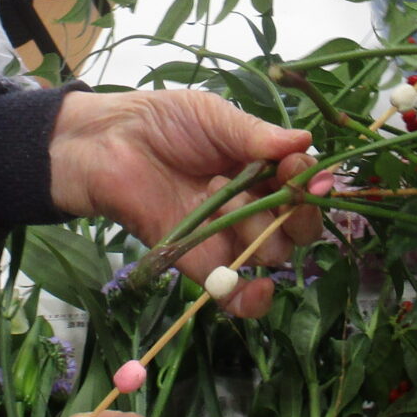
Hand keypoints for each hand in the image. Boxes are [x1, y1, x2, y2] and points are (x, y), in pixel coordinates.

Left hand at [48, 90, 319, 317]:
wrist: (106, 144)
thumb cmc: (160, 122)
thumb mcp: (213, 117)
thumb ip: (255, 135)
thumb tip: (305, 140)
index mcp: (261, 168)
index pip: (301, 185)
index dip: (310, 181)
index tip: (305, 172)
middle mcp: (251, 205)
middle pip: (296, 228)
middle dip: (298, 214)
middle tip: (285, 194)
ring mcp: (227, 236)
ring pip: (271, 255)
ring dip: (263, 234)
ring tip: (230, 202)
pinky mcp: (200, 263)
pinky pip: (234, 294)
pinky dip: (251, 299)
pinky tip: (260, 288)